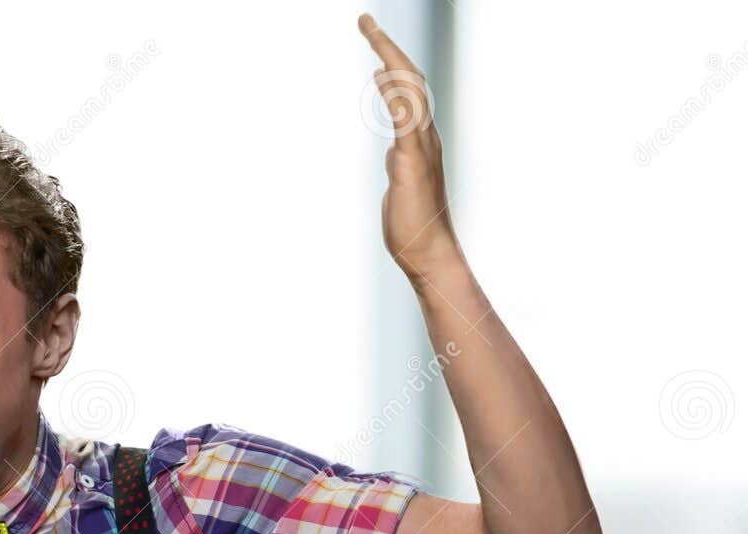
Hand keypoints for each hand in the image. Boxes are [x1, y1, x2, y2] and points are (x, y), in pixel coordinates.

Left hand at [358, 15, 461, 280]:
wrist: (427, 252)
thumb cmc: (412, 224)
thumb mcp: (400, 184)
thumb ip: (398, 162)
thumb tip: (394, 150)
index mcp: (418, 138)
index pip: (405, 88)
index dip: (389, 60)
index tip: (372, 37)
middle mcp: (424, 134)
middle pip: (407, 78)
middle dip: (386, 47)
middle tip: (364, 21)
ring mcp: (420, 146)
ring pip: (408, 90)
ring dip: (388, 58)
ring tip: (371, 32)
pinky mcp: (411, 161)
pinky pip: (404, 119)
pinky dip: (394, 93)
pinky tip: (378, 73)